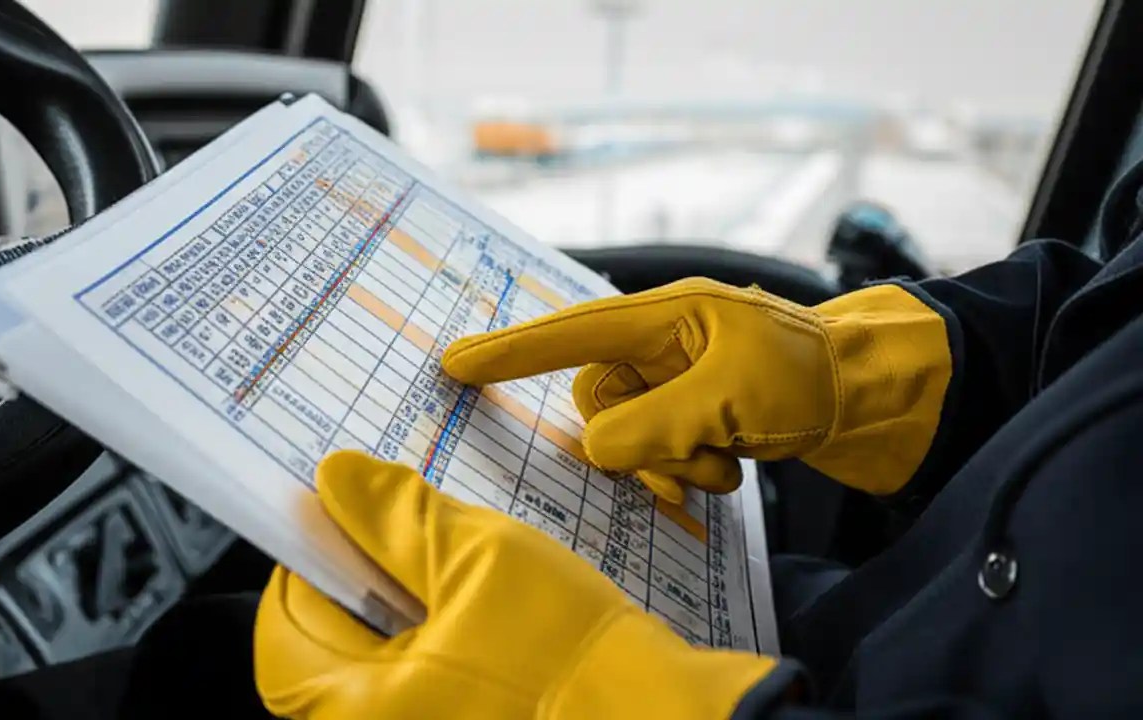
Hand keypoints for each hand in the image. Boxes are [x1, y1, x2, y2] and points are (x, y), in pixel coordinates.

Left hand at [254, 451, 778, 719]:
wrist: (662, 716)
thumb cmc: (572, 650)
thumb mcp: (479, 557)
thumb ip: (398, 517)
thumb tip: (338, 481)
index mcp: (360, 706)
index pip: (283, 630)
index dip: (302, 565)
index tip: (336, 521)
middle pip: (321, 654)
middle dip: (350, 585)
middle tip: (393, 535)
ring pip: (369, 670)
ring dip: (388, 610)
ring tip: (438, 566)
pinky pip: (413, 687)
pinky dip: (423, 640)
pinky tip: (467, 607)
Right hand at [442, 278, 950, 499]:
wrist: (876, 397)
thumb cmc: (811, 375)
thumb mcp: (731, 396)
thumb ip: (653, 422)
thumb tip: (594, 449)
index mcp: (666, 316)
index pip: (571, 332)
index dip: (509, 352)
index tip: (453, 363)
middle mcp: (663, 345)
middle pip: (599, 402)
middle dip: (642, 441)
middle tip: (697, 457)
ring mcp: (679, 381)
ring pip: (628, 436)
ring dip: (673, 461)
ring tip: (727, 464)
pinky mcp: (697, 413)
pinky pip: (658, 450)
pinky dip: (690, 468)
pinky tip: (734, 467)